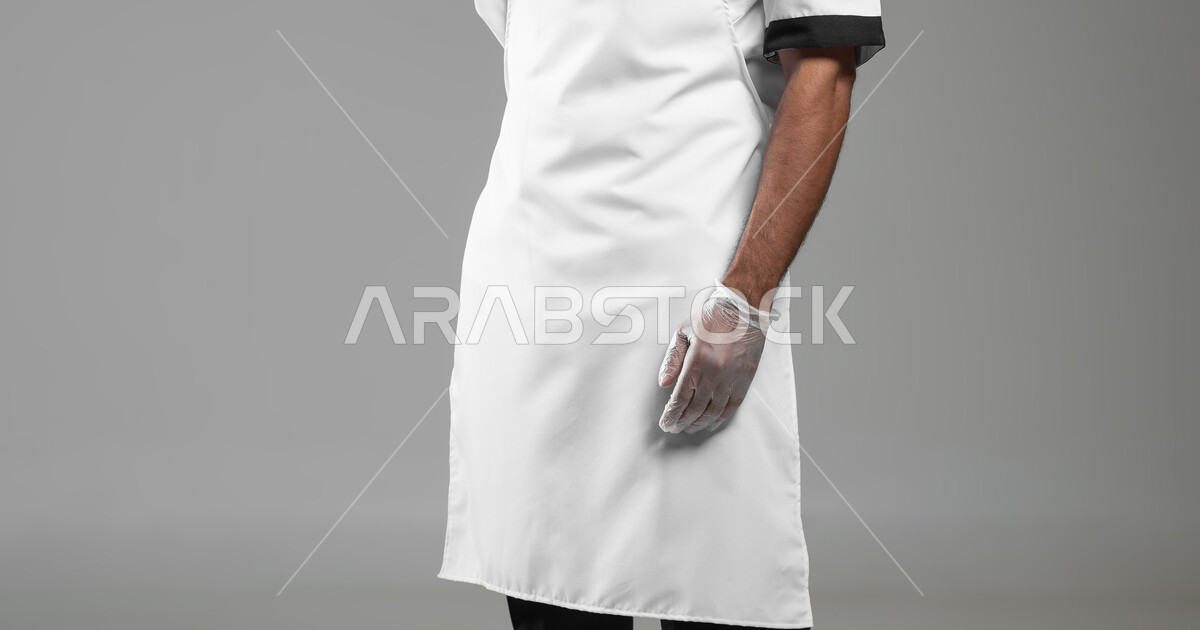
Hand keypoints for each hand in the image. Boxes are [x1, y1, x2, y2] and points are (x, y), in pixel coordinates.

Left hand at [657, 284, 770, 433]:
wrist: (744, 311)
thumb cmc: (710, 319)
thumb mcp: (683, 333)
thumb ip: (672, 359)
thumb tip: (663, 383)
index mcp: (696, 361)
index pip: (680, 398)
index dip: (671, 414)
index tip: (665, 423)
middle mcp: (714, 374)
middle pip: (695, 408)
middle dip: (682, 422)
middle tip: (674, 428)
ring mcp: (732, 379)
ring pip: (713, 411)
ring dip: (699, 423)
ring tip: (689, 428)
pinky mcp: (745, 380)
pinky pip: (731, 407)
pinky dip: (720, 419)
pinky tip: (711, 424)